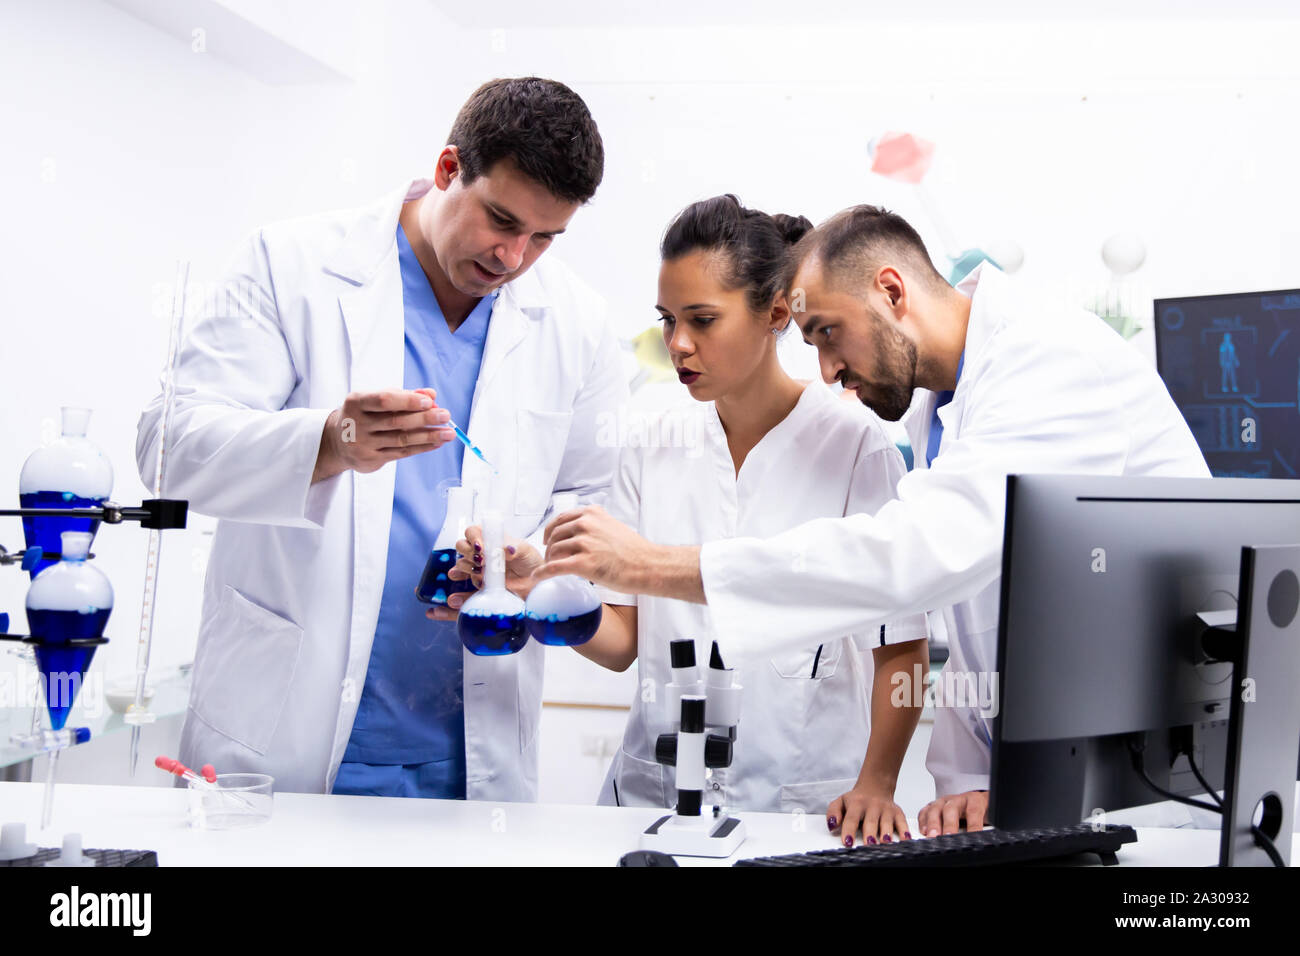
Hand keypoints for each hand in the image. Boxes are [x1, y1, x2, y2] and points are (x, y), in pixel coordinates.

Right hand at [313, 388, 452, 482]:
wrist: (337, 442)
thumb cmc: (363, 414)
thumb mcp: (376, 399)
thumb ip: (403, 395)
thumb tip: (431, 395)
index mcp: (356, 402)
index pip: (384, 400)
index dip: (408, 400)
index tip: (430, 401)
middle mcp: (357, 423)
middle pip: (396, 421)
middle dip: (424, 418)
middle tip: (445, 415)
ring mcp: (363, 444)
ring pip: (401, 440)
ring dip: (429, 436)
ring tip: (449, 433)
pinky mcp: (370, 460)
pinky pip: (401, 453)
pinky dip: (421, 448)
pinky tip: (436, 443)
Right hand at [426, 527, 541, 621]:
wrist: (538, 587)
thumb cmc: (533, 564)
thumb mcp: (527, 553)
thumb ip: (516, 548)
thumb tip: (506, 549)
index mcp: (490, 542)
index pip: (472, 533)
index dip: (473, 538)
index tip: (481, 547)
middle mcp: (481, 557)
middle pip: (462, 549)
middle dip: (468, 554)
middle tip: (481, 562)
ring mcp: (477, 574)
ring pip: (459, 570)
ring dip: (462, 572)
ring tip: (477, 578)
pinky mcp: (478, 593)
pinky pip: (459, 598)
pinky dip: (449, 604)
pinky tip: (442, 607)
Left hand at [533, 504, 648, 593]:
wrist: (647, 565)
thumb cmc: (634, 551)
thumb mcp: (612, 526)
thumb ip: (595, 526)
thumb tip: (580, 535)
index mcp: (592, 513)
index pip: (562, 518)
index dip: (551, 530)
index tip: (548, 538)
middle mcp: (586, 524)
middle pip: (555, 534)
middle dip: (549, 547)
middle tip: (550, 557)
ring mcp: (584, 543)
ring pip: (554, 550)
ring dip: (549, 561)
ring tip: (551, 569)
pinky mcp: (583, 562)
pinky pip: (554, 567)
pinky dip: (542, 573)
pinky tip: (537, 578)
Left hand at [827, 785, 911, 847]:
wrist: (875, 786)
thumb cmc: (856, 799)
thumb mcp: (840, 802)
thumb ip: (833, 813)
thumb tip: (832, 825)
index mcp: (856, 804)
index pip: (851, 818)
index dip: (849, 830)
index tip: (847, 842)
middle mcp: (872, 806)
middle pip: (870, 822)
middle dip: (870, 833)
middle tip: (868, 844)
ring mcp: (886, 809)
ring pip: (886, 822)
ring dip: (886, 833)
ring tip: (885, 842)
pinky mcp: (897, 813)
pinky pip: (902, 822)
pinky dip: (904, 831)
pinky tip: (905, 839)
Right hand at [917, 790, 988, 836]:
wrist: (975, 800)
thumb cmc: (982, 810)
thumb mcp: (989, 817)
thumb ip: (988, 827)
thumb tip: (990, 840)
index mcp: (974, 800)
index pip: (974, 812)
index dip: (973, 825)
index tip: (973, 838)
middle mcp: (957, 799)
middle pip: (951, 809)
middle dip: (948, 824)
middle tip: (947, 837)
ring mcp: (943, 801)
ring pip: (935, 809)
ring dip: (933, 823)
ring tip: (932, 836)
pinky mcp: (934, 806)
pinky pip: (925, 811)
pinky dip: (923, 821)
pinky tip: (924, 830)